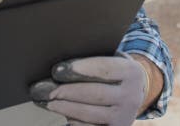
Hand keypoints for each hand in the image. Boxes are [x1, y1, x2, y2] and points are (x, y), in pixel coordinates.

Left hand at [30, 53, 147, 125]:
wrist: (132, 95)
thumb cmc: (113, 74)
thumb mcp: (112, 61)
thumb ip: (94, 60)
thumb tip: (63, 65)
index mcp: (132, 73)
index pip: (104, 68)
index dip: (79, 69)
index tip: (58, 70)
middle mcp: (131, 96)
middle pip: (95, 93)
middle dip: (67, 91)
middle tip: (47, 89)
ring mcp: (124, 116)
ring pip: (89, 113)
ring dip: (65, 108)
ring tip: (48, 102)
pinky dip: (73, 121)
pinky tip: (62, 112)